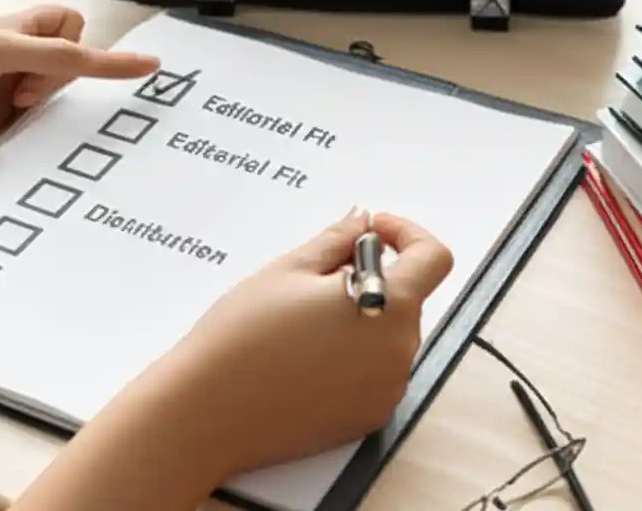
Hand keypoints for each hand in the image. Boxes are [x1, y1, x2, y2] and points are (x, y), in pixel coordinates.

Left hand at [0, 5, 158, 163]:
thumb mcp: (7, 52)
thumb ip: (67, 59)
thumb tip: (132, 59)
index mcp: (17, 30)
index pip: (72, 25)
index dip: (89, 44)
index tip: (117, 67)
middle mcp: (15, 59)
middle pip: (69, 65)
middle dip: (63, 79)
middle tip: (30, 90)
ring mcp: (6, 93)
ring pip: (56, 99)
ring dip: (50, 107)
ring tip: (17, 109)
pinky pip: (36, 128)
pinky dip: (37, 132)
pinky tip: (18, 132)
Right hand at [9, 210, 452, 510]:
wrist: (208, 411)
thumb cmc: (242, 336)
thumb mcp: (290, 269)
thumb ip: (338, 239)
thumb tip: (363, 224)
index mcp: (388, 306)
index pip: (433, 258)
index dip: (406, 235)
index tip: (372, 233)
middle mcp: (400, 351)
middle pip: (408, 298)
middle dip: (373, 277)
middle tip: (315, 279)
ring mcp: (387, 389)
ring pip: (389, 335)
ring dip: (362, 318)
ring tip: (302, 324)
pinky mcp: (370, 418)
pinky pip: (377, 373)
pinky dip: (354, 357)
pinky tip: (305, 359)